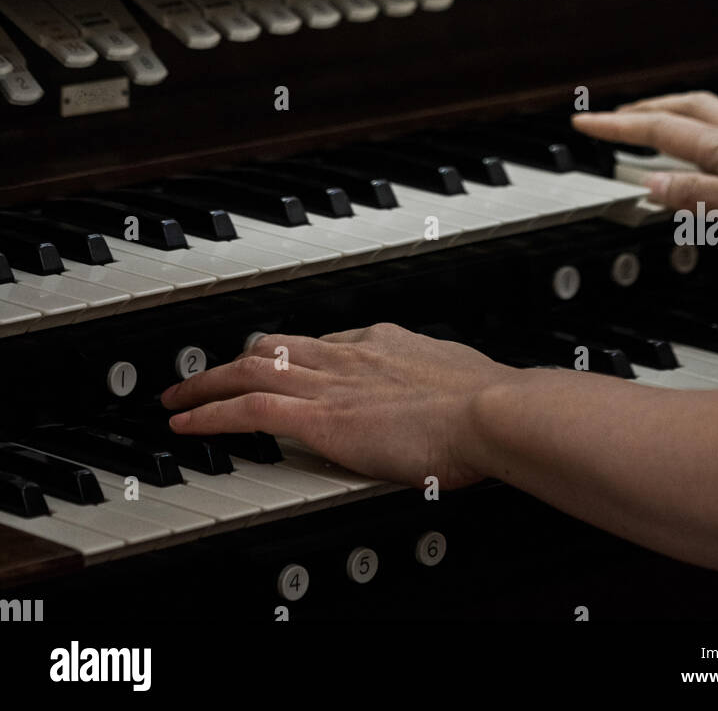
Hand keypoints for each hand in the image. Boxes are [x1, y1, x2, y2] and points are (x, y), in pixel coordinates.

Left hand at [161, 324, 514, 489]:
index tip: (280, 362)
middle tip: (207, 373)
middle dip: (236, 359)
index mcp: (386, 342)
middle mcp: (351, 354)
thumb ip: (444, 384)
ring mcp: (332, 383)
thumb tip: (455, 396)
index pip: (324, 342)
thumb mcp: (463, 380)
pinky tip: (186, 423)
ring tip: (179, 396)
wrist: (490, 411)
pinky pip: (247, 410)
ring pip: (250, 370)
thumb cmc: (490, 404)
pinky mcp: (320, 418)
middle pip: (276, 346)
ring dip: (208, 384)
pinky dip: (211, 414)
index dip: (294, 354)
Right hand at [573, 90, 717, 245]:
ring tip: (664, 119)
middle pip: (682, 110)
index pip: (656, 131)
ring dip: (679, 111)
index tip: (585, 121)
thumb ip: (693, 196)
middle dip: (644, 110)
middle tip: (617, 116)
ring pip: (713, 113)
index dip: (616, 127)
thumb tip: (652, 185)